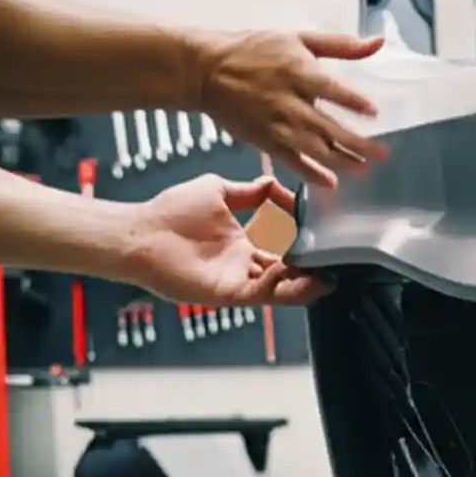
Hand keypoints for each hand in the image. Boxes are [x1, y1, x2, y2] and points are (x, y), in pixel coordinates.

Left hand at [122, 174, 333, 305]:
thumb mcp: (218, 189)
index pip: (283, 248)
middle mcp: (243, 263)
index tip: (323, 235)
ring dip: (303, 284)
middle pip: (287, 273)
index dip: (303, 245)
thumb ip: (250, 190)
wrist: (140, 233)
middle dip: (312, 272)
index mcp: (243, 242)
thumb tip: (276, 183)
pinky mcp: (227, 293)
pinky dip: (279, 286)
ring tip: (326, 277)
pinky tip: (293, 272)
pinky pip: (260, 293)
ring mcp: (237, 280)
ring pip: (280, 288)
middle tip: (336, 265)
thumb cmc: (170, 212)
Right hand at [198, 30, 390, 187]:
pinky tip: (331, 183)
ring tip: (364, 169)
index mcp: (298, 72)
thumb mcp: (298, 38)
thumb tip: (378, 42)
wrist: (208, 70)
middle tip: (382, 154)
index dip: (353, 102)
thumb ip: (341, 45)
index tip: (374, 113)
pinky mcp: (266, 141)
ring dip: (340, 162)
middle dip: (357, 143)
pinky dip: (311, 174)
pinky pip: (292, 162)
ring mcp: (277, 125)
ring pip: (313, 149)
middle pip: (328, 127)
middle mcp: (289, 102)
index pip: (332, 90)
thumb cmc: (255, 50)